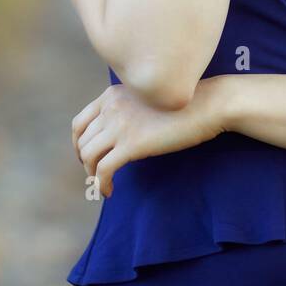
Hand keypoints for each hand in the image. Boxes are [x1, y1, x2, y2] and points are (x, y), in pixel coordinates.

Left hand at [71, 77, 229, 196]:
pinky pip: (103, 169)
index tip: (87, 158)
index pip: (80, 123)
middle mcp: (111, 107)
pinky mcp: (131, 144)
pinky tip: (110, 191)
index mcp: (112, 94)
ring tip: (104, 185)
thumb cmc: (183, 105)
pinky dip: (101, 183)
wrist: (207, 105)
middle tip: (97, 176)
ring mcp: (120, 124)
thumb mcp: (146, 99)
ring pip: (89, 156)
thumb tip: (116, 137)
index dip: (79, 145)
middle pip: (83, 141)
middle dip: (86, 162)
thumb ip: (127, 110)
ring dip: (92, 175)